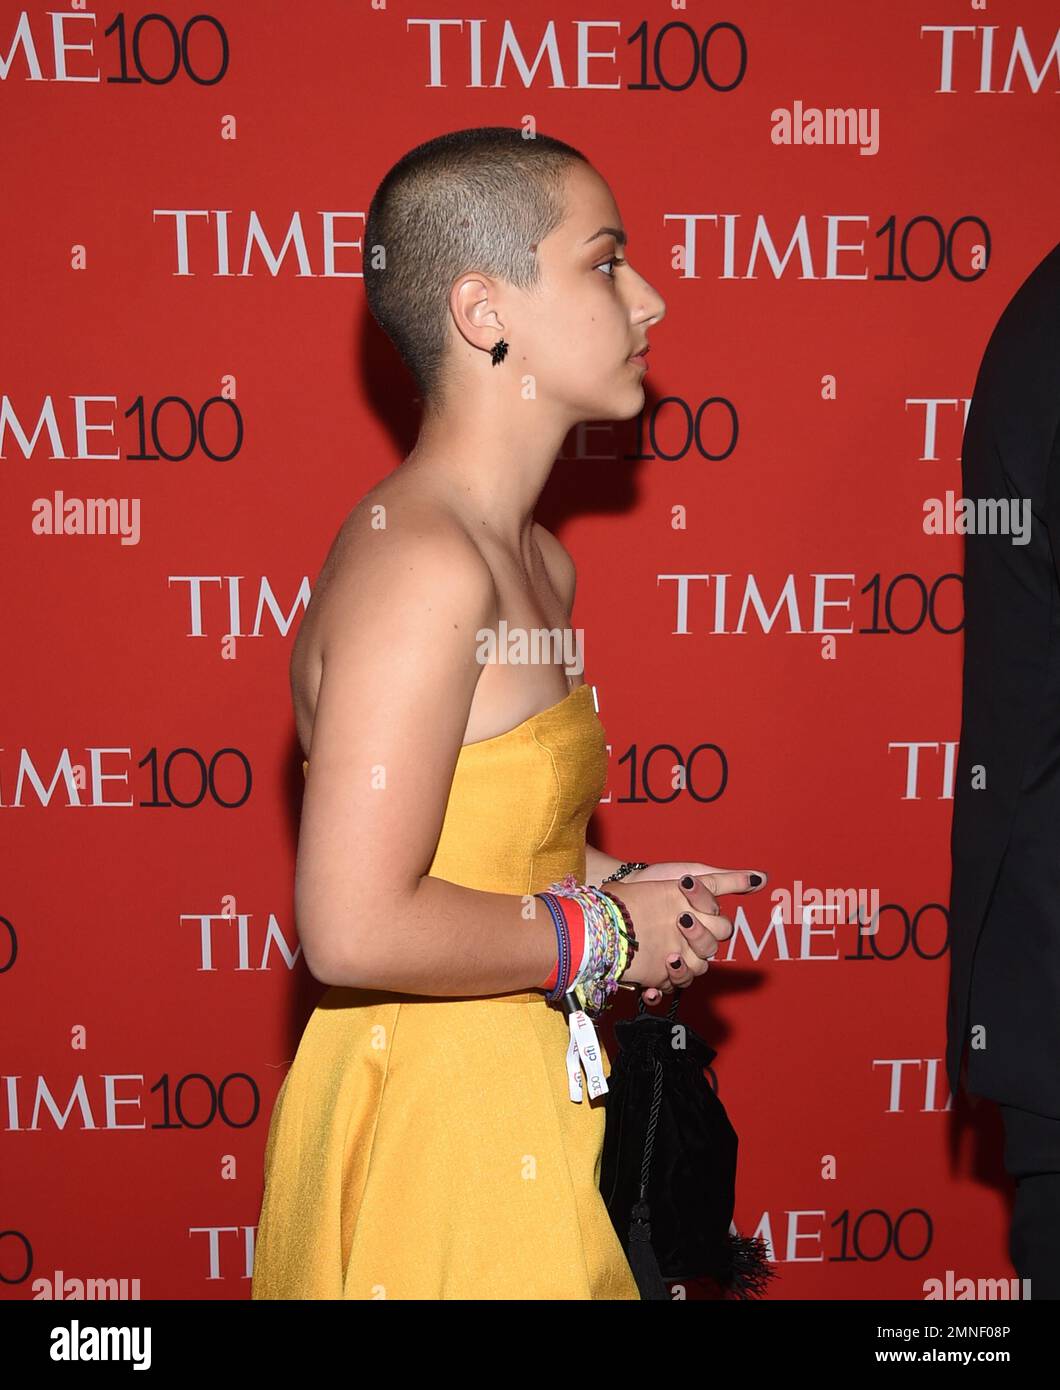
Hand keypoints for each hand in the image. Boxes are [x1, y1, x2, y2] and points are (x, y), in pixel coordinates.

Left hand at [618, 860, 767, 1004]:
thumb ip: (726, 879)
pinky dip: (656, 991)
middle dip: (697, 936)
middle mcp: (694, 945)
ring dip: (681, 969)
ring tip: (668, 956)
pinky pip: (662, 990)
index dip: (704, 904)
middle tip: (680, 918)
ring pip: (690, 975)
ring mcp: (675, 959)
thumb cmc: (660, 880)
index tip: (685, 884)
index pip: (720, 925)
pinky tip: (649, 987)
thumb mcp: (692, 872)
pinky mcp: (654, 972)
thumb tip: (762, 878)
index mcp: (707, 924)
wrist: (625, 888)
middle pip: (708, 951)